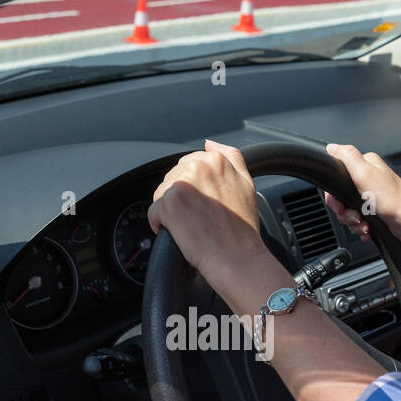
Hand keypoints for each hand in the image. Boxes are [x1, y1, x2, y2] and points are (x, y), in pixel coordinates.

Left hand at [149, 140, 268, 288]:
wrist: (237, 257)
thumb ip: (231, 156)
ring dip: (170, 211)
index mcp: (216, 160)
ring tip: (190, 225)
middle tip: (198, 218)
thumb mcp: (246, 182)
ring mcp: (182, 185)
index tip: (202, 205)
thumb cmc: (242, 227)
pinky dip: (161, 226)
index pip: (188, 165)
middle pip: (173, 179)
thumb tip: (209, 143)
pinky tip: (180, 234)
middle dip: (180, 199)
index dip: (193, 188)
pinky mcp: (168, 205)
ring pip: (162, 194)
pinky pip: (153, 213)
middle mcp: (198, 167)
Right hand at [323, 143, 400, 251]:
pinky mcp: (374, 211)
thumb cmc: (393, 200)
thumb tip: (332, 146)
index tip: (340, 203)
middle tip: (354, 215)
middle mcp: (369, 179)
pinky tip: (367, 228)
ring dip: (353, 221)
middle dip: (344, 211)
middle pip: (341, 197)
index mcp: (366, 166)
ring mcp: (372, 196)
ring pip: (348, 210)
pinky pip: (358, 220)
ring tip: (363, 223)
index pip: (338, 176)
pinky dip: (360, 227)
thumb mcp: (365, 173)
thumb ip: (347, 156)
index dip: (335, 193)